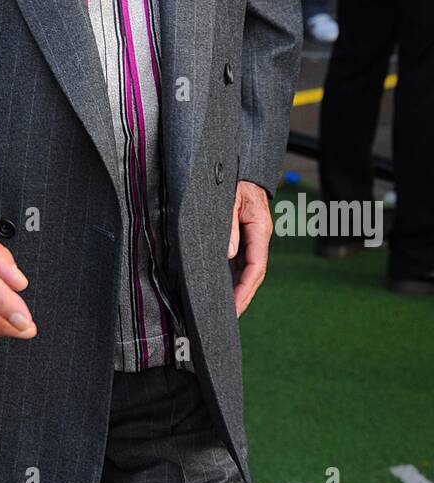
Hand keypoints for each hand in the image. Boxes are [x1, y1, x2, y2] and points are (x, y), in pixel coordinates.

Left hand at [227, 181, 271, 316]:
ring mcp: (252, 236)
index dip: (245, 290)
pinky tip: (222, 287)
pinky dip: (232, 275)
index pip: (256, 267)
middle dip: (242, 296)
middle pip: (253, 273)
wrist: (242, 164)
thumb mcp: (230, 199)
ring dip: (237, 288)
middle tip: (228, 317)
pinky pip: (239, 259)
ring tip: (224, 309)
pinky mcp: (244, 234)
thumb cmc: (236, 179)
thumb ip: (230, 226)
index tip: (234, 307)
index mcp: (260, 229)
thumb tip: (228, 254)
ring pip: (246, 268)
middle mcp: (259, 236)